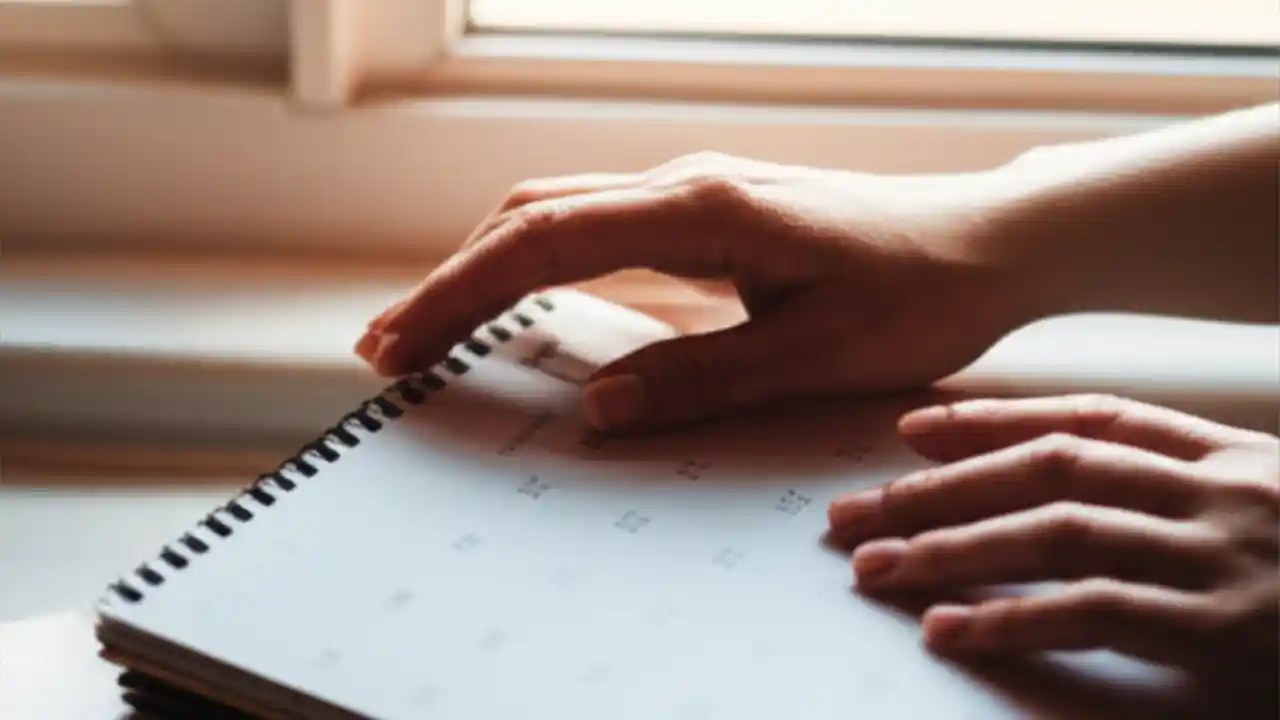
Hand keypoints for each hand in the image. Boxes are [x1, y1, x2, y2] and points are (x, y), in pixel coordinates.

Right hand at [357, 152, 1025, 430]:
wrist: (986, 243)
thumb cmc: (920, 294)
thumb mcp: (817, 353)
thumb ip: (703, 378)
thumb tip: (597, 409)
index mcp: (704, 210)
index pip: (546, 242)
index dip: (460, 292)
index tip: (400, 341)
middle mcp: (685, 187)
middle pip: (531, 217)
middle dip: (449, 281)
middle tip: (387, 348)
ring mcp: (692, 195)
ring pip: (556, 215)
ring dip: (483, 269)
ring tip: (427, 329)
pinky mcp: (705, 216)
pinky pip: (595, 229)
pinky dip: (534, 266)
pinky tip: (513, 304)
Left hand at [828, 394, 1278, 675]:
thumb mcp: (1273, 506)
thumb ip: (1186, 492)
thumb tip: (1071, 499)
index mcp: (1229, 455)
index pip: (1087, 418)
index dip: (993, 418)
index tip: (910, 429)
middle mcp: (1220, 491)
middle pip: (1050, 468)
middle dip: (941, 488)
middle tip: (855, 514)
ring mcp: (1225, 556)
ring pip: (1057, 530)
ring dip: (953, 548)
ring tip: (875, 567)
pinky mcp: (1227, 633)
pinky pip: (1094, 612)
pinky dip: (1010, 619)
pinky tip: (947, 628)